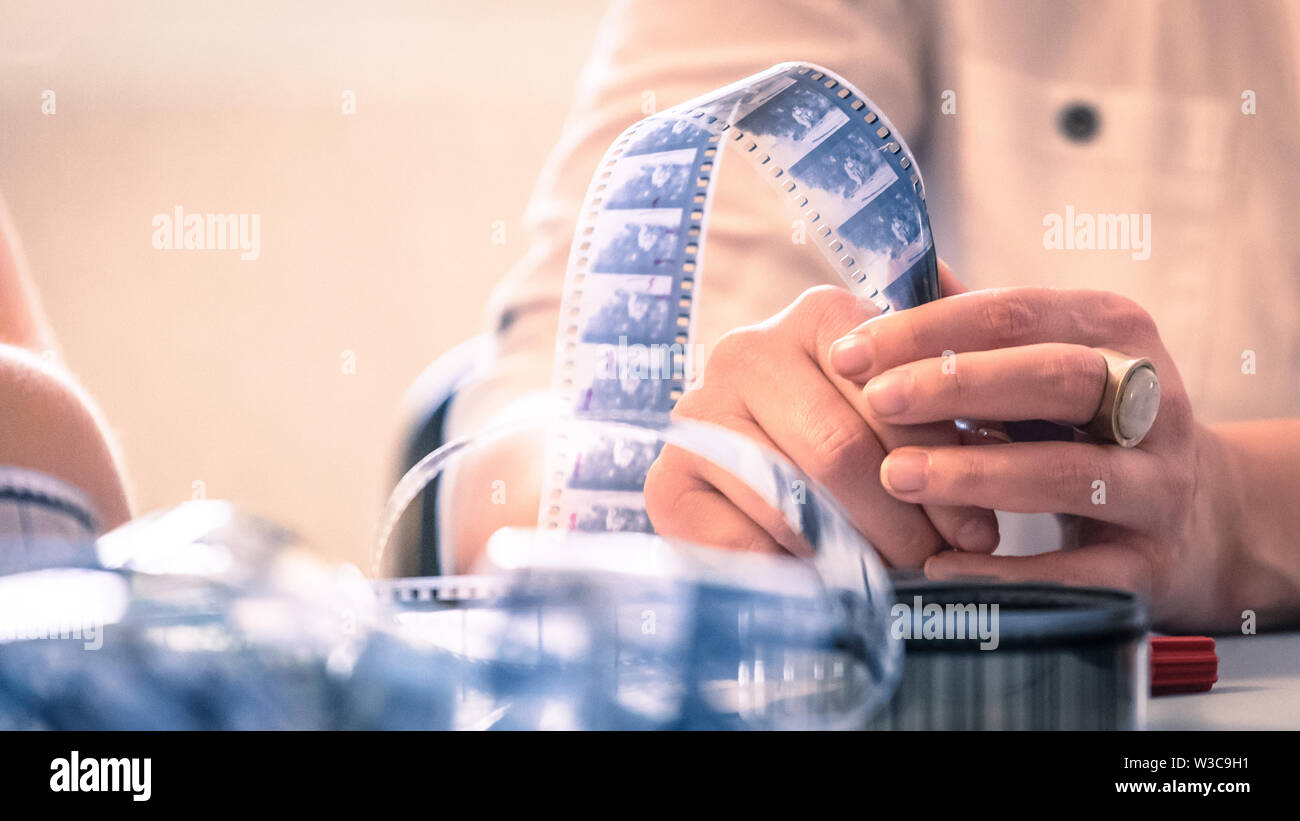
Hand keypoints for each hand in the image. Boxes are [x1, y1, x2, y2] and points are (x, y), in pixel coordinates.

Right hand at [644, 272, 999, 567]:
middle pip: (837, 447)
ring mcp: (696, 414)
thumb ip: (952, 401)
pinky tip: (824, 588)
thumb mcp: (913, 411)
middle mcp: (747, 351)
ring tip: (893, 581)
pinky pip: (738, 542)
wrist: (760, 487)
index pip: (888, 390)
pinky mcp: (665, 482)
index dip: (939, 465)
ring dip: (850, 553)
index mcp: (820, 317)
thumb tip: (1009, 421)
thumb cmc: (859, 443)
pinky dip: (789, 577)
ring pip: (789, 498)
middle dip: (899, 519)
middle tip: (937, 566)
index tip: (978, 528)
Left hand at [829, 284, 1236, 628]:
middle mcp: (1151, 399)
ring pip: (1068, 473)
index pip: (1016, 311)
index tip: (849, 352)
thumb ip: (975, 322)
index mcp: (1114, 331)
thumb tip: (893, 266)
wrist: (1194, 519)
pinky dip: (1006, 571)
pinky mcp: (1152, 563)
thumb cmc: (1082, 426)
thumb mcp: (1042, 360)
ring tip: (895, 476)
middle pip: (1054, 378)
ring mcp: (1159, 484)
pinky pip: (1078, 571)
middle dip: (957, 386)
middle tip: (874, 400)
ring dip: (975, 473)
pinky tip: (940, 566)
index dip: (928, 329)